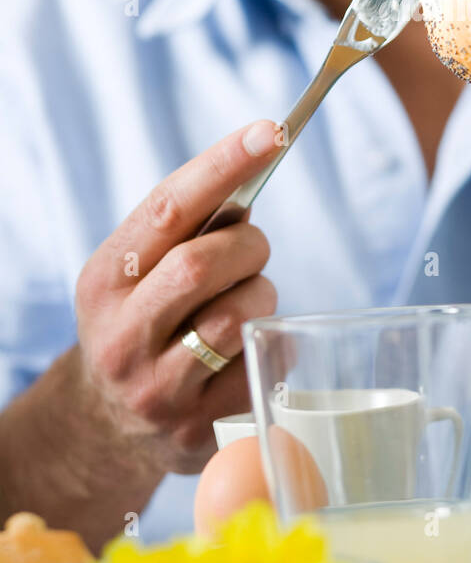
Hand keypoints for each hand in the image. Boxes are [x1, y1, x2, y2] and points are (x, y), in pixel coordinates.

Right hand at [74, 118, 283, 476]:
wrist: (107, 425)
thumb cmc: (142, 320)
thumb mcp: (139, 272)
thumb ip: (187, 228)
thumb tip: (256, 163)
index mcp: (105, 281)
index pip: (167, 207)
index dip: (224, 164)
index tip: (272, 130)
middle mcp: (121, 336)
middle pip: (203, 264)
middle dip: (248, 244)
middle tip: (254, 247)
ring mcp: (157, 390)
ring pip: (241, 316)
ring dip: (263, 294)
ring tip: (248, 300)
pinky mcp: (197, 432)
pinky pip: (265, 366)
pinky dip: (273, 344)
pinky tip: (249, 349)